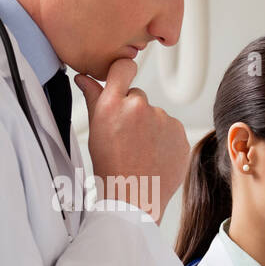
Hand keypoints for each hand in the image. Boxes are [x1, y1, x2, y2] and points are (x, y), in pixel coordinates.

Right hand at [74, 59, 188, 224]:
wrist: (133, 199)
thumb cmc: (110, 167)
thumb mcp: (95, 131)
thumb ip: (93, 98)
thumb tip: (84, 77)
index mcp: (114, 103)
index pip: (124, 67)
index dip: (123, 74)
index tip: (121, 84)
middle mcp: (139, 106)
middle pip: (138, 97)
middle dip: (133, 112)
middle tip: (125, 139)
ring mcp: (163, 120)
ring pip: (155, 115)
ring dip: (150, 128)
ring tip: (140, 152)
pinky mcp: (180, 133)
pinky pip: (170, 130)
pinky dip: (164, 141)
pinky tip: (154, 157)